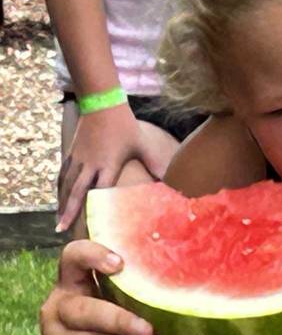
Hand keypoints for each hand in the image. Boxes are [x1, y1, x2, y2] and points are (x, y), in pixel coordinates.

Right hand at [40, 240, 166, 334]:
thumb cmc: (112, 329)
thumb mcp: (117, 304)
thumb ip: (132, 289)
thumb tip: (178, 276)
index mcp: (71, 283)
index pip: (72, 257)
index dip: (92, 255)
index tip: (120, 264)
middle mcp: (58, 308)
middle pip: (83, 310)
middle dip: (119, 321)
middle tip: (148, 329)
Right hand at [57, 104, 172, 231]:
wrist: (101, 104)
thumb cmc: (125, 126)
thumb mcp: (142, 144)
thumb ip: (155, 162)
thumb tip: (170, 179)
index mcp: (108, 164)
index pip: (100, 190)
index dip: (95, 207)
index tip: (91, 224)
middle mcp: (90, 164)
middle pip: (77, 192)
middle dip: (69, 211)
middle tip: (61, 230)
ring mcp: (78, 159)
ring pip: (66, 185)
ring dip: (61, 203)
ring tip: (58, 221)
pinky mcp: (71, 153)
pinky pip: (62, 175)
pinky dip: (59, 189)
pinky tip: (58, 199)